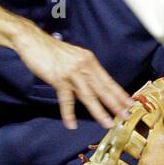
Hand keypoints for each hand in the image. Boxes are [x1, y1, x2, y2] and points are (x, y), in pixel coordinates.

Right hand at [12, 23, 132, 128]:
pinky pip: (66, 99)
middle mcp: (84, 66)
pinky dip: (68, 113)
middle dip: (115, 104)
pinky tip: (71, 124)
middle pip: (103, 89)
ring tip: (107, 123)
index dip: (120, 93)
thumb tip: (90, 87)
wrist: (33, 40)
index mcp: (89, 61)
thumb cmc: (50, 50)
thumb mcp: (72, 58)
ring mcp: (72, 72)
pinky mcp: (58, 78)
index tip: (130, 104)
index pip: (108, 80)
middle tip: (125, 116)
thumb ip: (82, 71)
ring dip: (99, 111)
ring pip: (88, 95)